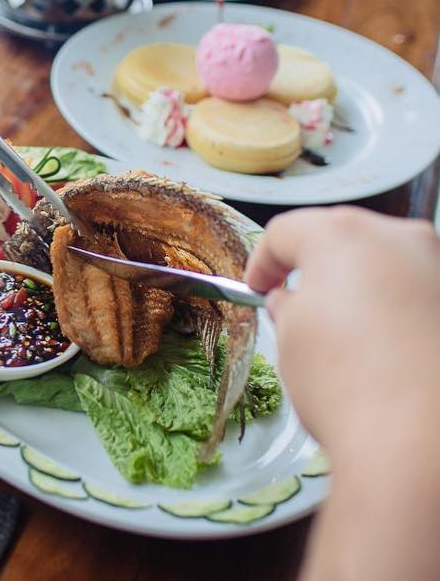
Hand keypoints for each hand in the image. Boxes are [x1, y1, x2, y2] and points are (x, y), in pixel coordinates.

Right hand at [245, 207, 439, 454]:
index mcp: (342, 235)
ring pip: (390, 263)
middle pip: (345, 237)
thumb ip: (288, 307)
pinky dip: (404, 310)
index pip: (286, 232)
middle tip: (296, 305)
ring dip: (365, 287)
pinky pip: (424, 293)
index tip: (258, 288)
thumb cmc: (347, 387)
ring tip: (349, 333)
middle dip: (317, 268)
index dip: (263, 261)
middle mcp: (400, 238)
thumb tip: (293, 303)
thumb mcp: (291, 341)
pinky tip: (392, 350)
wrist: (424, 449)